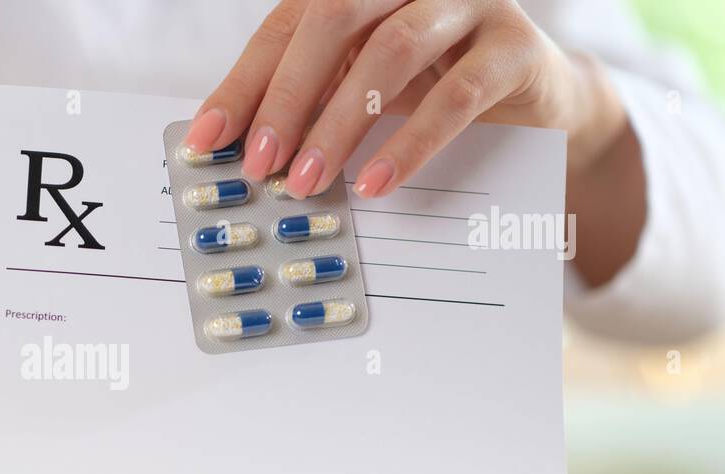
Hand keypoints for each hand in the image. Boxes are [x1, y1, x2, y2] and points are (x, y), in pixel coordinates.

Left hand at [184, 0, 625, 198]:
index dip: (243, 84)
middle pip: (333, 20)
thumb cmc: (434, 91)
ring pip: (391, 50)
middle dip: (286, 98)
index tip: (206, 141)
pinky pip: (456, 95)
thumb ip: (308, 104)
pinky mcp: (515, 47)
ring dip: (340, 123)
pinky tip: (376, 182)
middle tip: (260, 165)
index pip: (288, 24)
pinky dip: (409, 142)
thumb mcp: (361, 90)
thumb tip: (235, 149)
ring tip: (308, 181)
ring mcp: (469, 4)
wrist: (540, 104)